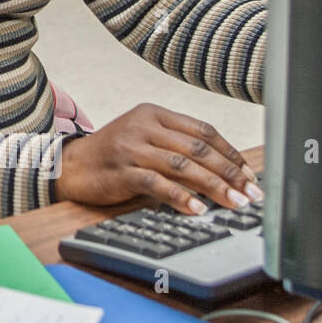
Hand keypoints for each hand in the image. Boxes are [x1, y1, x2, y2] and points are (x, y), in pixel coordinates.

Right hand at [54, 103, 261, 214]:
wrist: (70, 166)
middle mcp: (143, 126)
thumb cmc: (113, 156)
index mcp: (153, 113)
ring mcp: (131, 147)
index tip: (249, 174)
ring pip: (182, 166)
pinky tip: (198, 209)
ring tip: (234, 203)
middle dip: (230, 173)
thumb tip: (223, 171)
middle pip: (198, 149)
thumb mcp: (144, 139)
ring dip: (214, 187)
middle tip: (251, 193)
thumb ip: (175, 147)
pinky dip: (181, 197)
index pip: (202, 130)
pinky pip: (158, 183)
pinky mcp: (121, 170)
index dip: (230, 153)